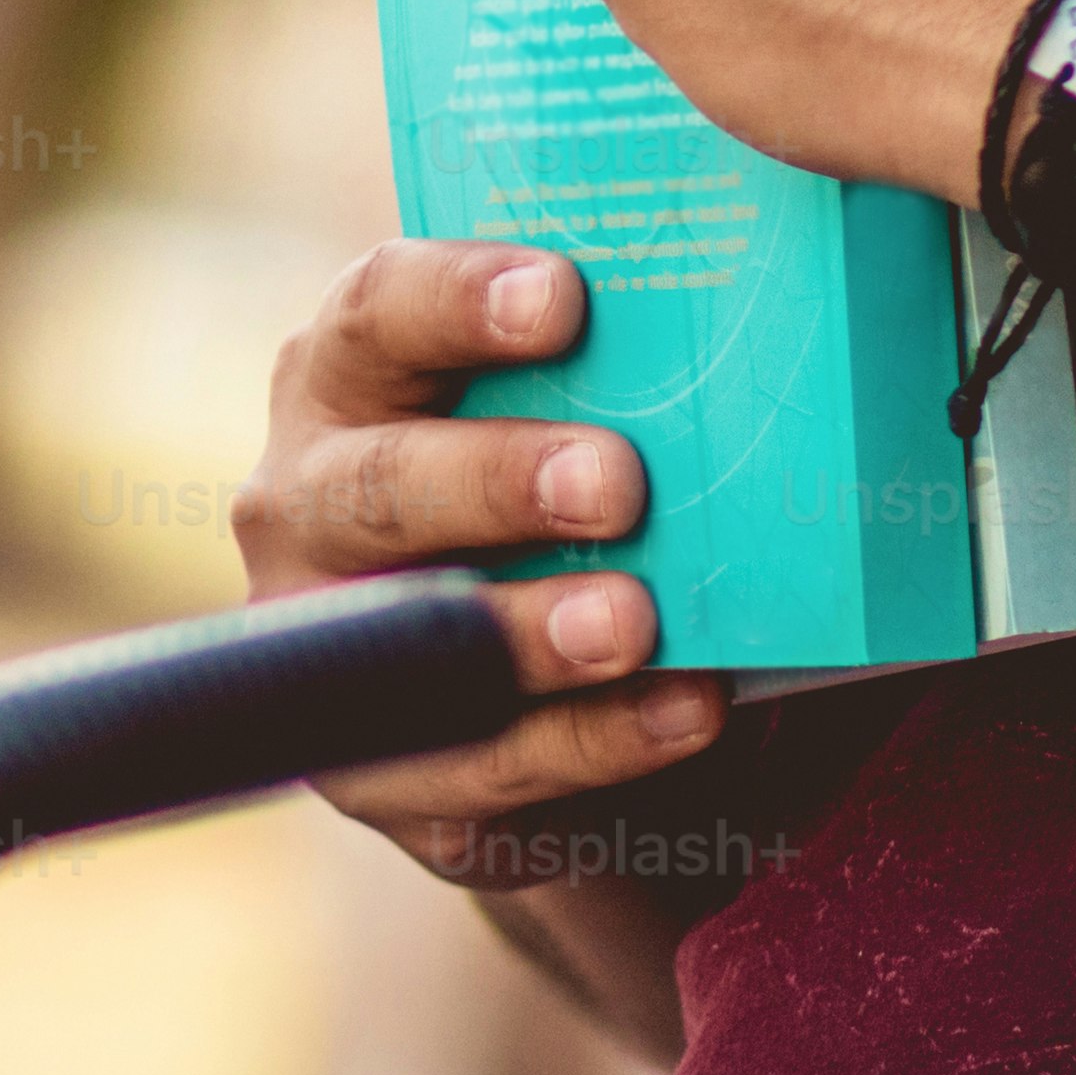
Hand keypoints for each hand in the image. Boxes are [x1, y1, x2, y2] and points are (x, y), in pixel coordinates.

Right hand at [233, 237, 722, 869]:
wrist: (560, 695)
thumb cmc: (574, 505)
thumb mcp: (577, 421)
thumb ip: (627, 381)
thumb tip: (772, 326)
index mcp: (347, 379)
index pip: (376, 312)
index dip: (458, 298)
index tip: (565, 297)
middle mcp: (303, 505)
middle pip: (376, 485)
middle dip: (496, 481)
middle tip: (617, 484)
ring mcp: (323, 651)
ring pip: (403, 643)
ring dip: (524, 633)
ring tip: (638, 622)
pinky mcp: (379, 778)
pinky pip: (472, 770)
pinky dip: (588, 745)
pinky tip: (684, 713)